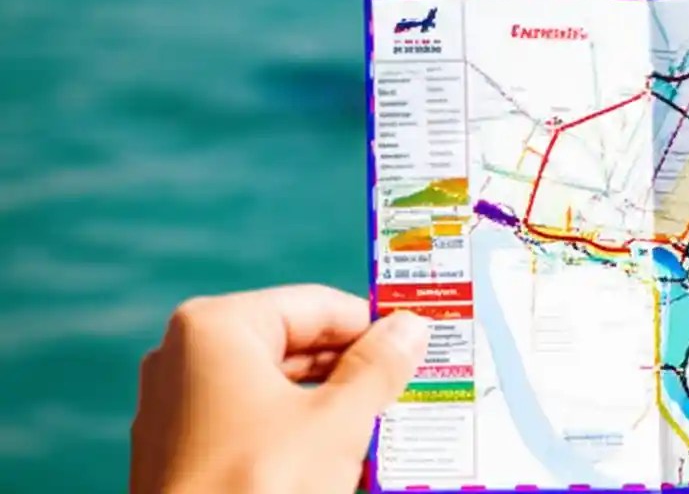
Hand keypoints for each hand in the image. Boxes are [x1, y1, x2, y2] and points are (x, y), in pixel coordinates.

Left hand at [130, 285, 431, 493]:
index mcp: (216, 327)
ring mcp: (178, 405)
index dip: (374, 326)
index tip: (418, 346)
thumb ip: (379, 367)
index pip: (317, 306)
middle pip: (295, 344)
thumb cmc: (259, 487)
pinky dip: (298, 430)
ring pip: (276, 385)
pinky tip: (338, 455)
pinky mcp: (182, 449)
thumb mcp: (338, 422)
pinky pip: (254, 420)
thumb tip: (411, 328)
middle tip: (408, 386)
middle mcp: (186, 356)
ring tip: (383, 424)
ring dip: (332, 402)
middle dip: (354, 368)